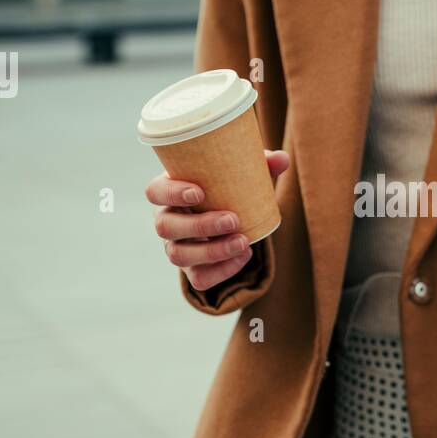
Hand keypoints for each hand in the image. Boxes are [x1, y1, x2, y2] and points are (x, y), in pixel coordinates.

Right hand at [148, 149, 289, 290]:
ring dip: (212, 251)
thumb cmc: (228, 188)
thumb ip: (260, 164)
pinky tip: (243, 256)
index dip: (171, 193)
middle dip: (200, 226)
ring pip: (179, 255)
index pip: (155, 192)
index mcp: (170, 191)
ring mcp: (176, 247)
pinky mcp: (191, 269)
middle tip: (233, 220)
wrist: (231, 217)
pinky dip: (222, 271)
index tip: (199, 193)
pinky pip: (198, 278)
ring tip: (243, 242)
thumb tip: (282, 158)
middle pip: (166, 227)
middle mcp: (167, 220)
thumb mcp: (241, 173)